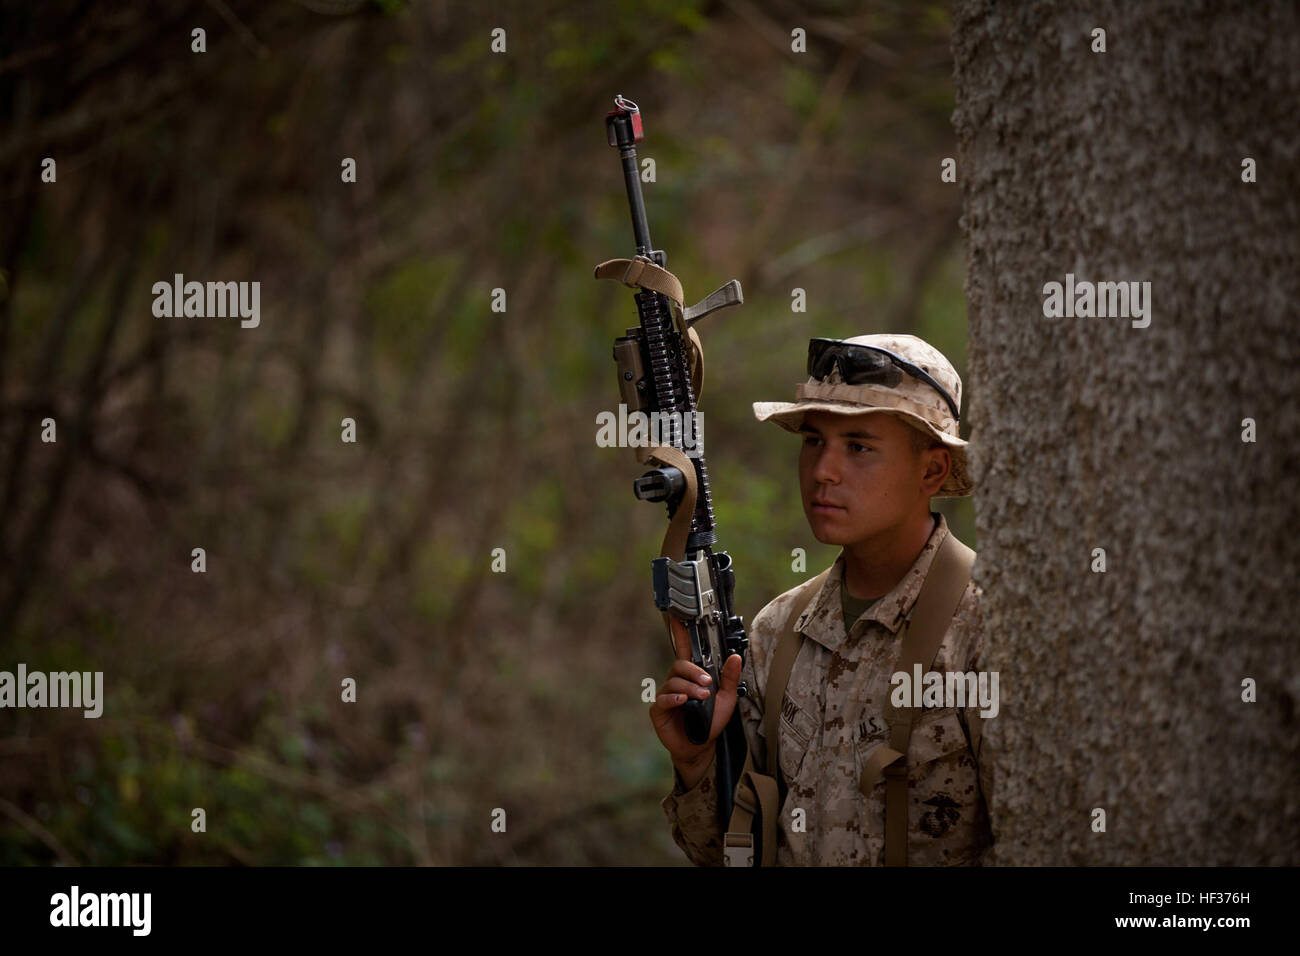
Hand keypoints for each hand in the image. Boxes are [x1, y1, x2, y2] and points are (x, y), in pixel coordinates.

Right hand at [648, 615, 742, 788]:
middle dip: (694, 672)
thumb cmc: (712, 721)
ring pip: (674, 680)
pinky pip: (664, 698)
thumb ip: (730, 678)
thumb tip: (735, 657)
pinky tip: (684, 702)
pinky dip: (675, 698)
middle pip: (680, 664)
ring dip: (690, 687)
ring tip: (702, 698)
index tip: (676, 615)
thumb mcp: (727, 699)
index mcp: (692, 675)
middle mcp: (678, 681)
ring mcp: (666, 694)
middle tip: (707, 684)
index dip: (679, 631)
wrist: (702, 746)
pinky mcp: (659, 709)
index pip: (684, 648)